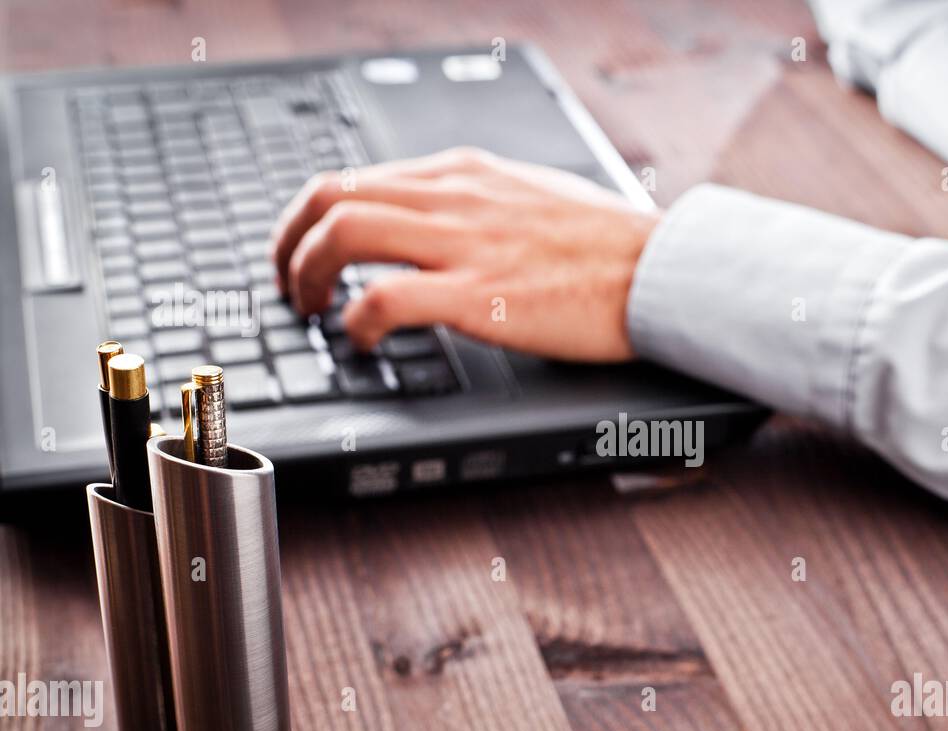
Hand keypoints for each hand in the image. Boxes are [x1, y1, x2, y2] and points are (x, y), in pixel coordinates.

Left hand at [270, 147, 659, 360]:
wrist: (659, 270)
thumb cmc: (607, 244)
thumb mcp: (530, 195)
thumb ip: (475, 202)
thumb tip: (434, 221)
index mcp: (463, 173)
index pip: (355, 177)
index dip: (309, 218)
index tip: (304, 252)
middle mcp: (453, 197)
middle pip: (330, 195)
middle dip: (289, 242)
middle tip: (288, 285)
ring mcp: (465, 244)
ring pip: (343, 233)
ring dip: (306, 274)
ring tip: (310, 311)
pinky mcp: (480, 296)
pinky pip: (385, 299)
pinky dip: (355, 321)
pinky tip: (361, 340)